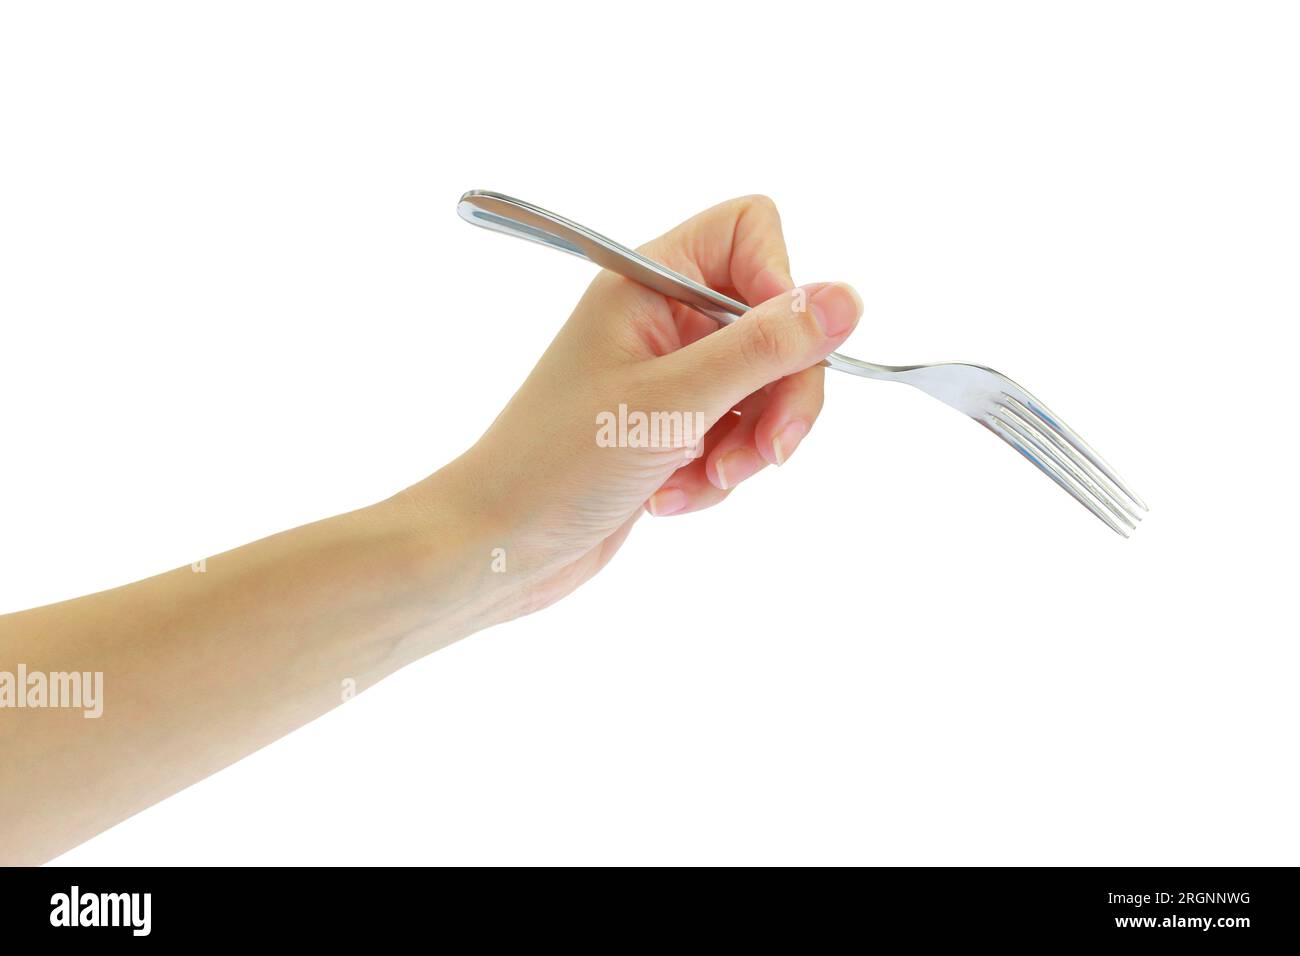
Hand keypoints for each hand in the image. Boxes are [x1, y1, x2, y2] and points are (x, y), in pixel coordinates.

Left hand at [421, 195, 862, 620]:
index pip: (751, 231)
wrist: (499, 546)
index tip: (781, 353)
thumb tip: (848, 299)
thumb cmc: (557, 464)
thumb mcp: (675, 401)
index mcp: (648, 281)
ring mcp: (668, 373)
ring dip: (745, 444)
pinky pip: (735, 435)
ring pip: (762, 387)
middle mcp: (661, 316)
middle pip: (774, 321)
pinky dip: (716, 471)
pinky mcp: (671, 426)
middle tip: (767, 453)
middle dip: (778, 394)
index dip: (782, 287)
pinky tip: (669, 497)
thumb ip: (766, 348)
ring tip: (701, 478)